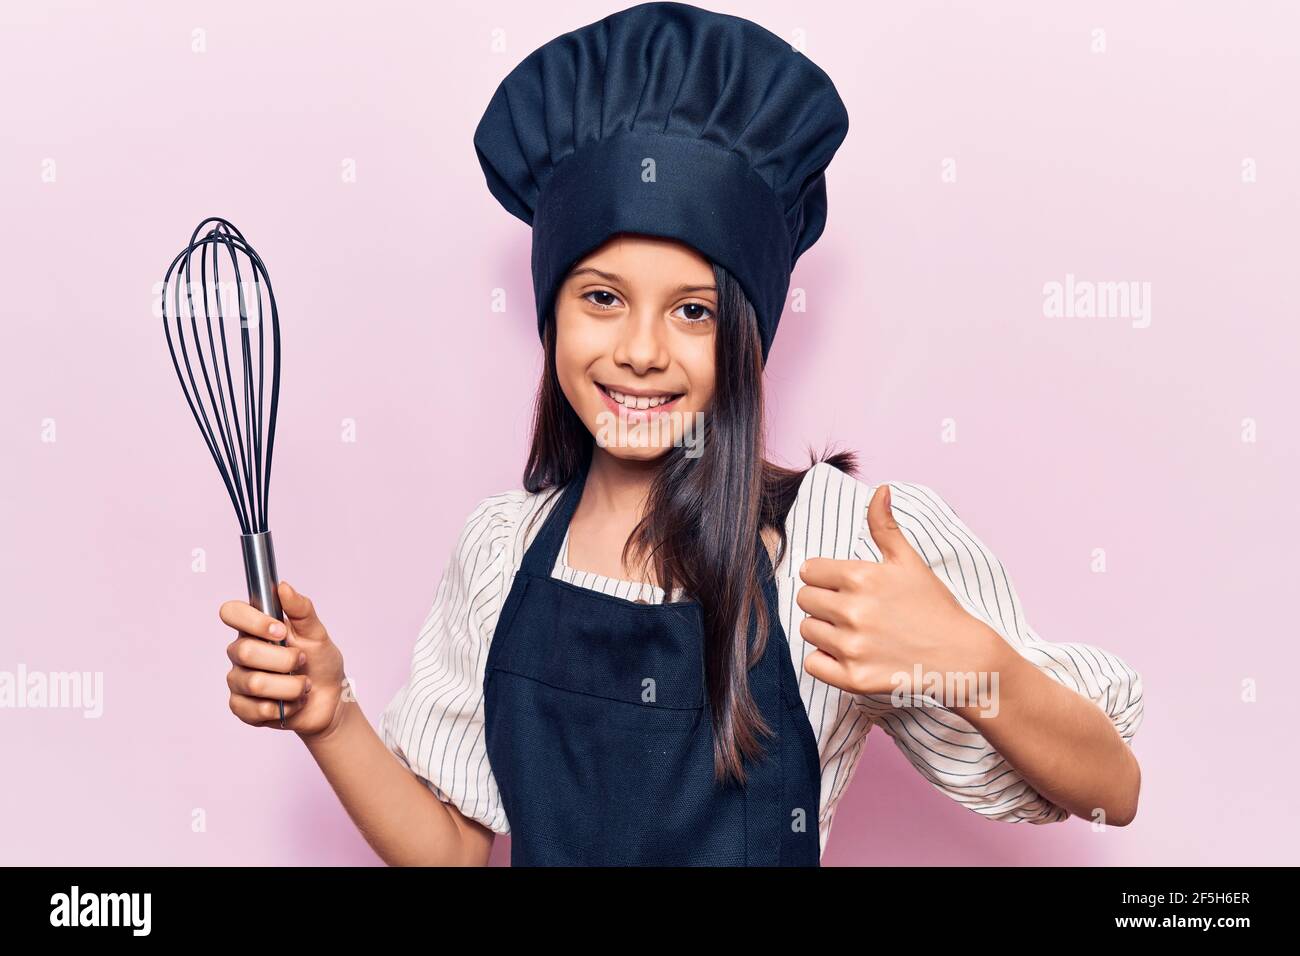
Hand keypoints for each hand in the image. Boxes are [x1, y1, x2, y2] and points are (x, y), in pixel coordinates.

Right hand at [221, 581, 347, 739]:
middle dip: (285, 660)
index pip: (231, 612)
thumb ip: (301, 609)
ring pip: (255, 683)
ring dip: (291, 687)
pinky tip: (293, 704)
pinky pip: (256, 709)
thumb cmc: (320, 663)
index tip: (281, 631)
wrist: (330, 700)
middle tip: (303, 662)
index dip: (253, 621)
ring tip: (304, 686)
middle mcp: (241, 652)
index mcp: (255, 629)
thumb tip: (283, 586)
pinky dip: (285, 707)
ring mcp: (238, 680)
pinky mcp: (241, 707)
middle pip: (245, 651)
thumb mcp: (317, 633)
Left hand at [795, 483, 994, 699]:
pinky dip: (825, 661)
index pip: (809, 571)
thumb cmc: (934, 606)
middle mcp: (852, 611)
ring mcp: (852, 647)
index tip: (842, 585)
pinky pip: (813, 663)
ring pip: (807, 631)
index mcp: (860, 577)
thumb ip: (885, 526)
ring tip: (855, 631)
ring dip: (824, 630)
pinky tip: (851, 654)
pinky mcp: (853, 678)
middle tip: (851, 609)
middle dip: (823, 602)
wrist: (962, 657)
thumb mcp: (909, 561)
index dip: (823, 576)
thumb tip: (880, 490)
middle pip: (805, 600)